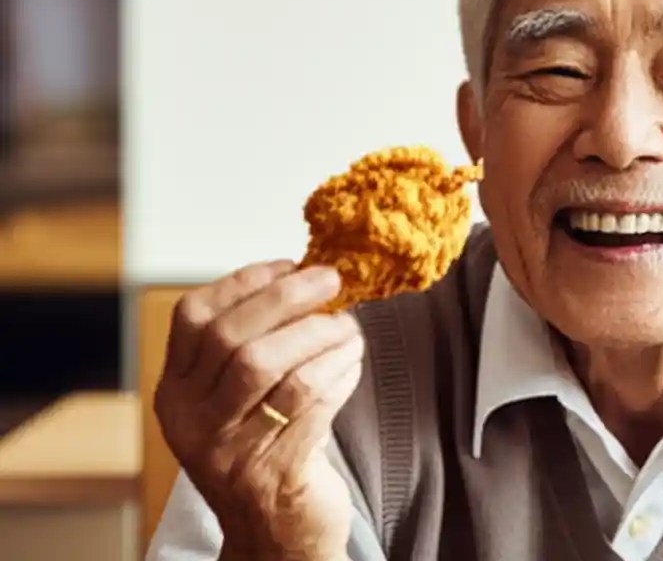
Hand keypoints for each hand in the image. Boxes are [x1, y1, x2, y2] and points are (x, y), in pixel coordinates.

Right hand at [154, 261, 363, 559]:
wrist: (276, 533)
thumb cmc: (270, 448)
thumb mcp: (243, 398)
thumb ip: (259, 342)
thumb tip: (307, 274)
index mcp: (177, 391)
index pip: (193, 317)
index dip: (244, 281)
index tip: (290, 263)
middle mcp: (191, 420)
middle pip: (232, 338)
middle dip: (287, 298)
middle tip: (332, 280)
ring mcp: (226, 449)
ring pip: (269, 367)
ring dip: (319, 335)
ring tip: (349, 329)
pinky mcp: (270, 471)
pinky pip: (308, 401)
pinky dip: (338, 372)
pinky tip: (353, 362)